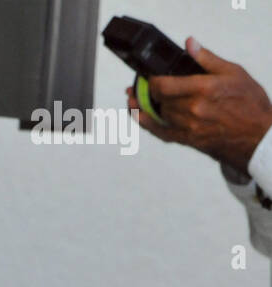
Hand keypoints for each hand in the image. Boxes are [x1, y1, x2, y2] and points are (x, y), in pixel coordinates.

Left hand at [126, 37, 271, 173]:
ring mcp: (188, 127)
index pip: (164, 85)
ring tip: (132, 99)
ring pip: (158, 115)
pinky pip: (161, 133)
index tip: (148, 76)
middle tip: (137, 86)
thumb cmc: (249, 103)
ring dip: (144, 106)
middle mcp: (192, 110)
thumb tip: (190, 44)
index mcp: (202, 89)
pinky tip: (137, 118)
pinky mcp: (188, 140)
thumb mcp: (232, 72)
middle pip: (158, 100)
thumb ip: (207, 59)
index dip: (151, 80)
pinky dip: (147, 125)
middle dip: (146, 92)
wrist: (256, 135)